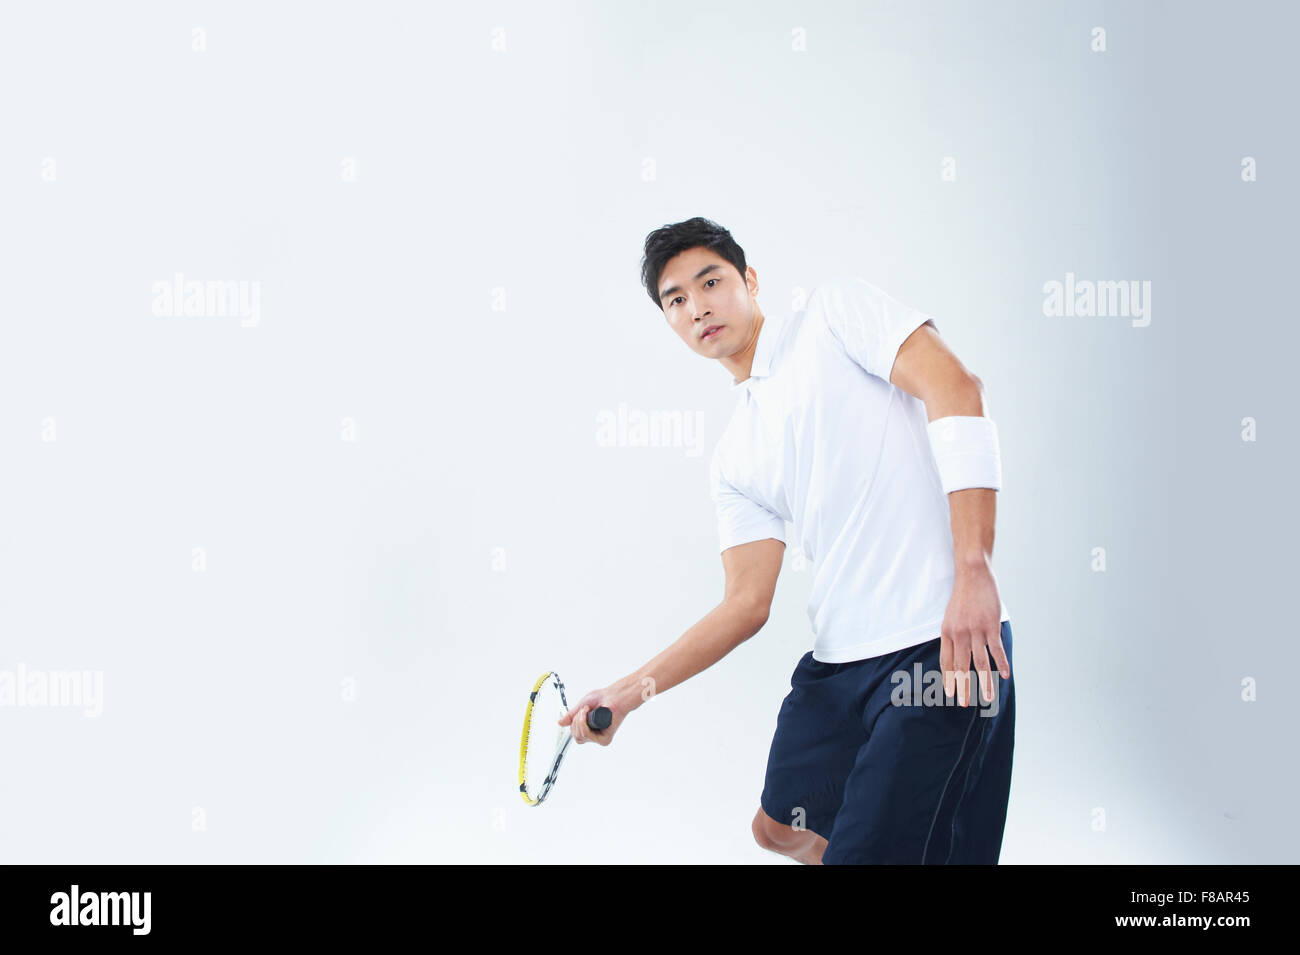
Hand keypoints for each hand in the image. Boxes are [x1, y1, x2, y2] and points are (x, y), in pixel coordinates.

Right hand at [557, 688, 625, 745]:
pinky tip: (589, 715)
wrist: (614, 695)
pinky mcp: (605, 739)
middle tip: (584, 710)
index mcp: (590, 729)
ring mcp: (600, 738)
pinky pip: (587, 735)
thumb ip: (571, 716)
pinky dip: (584, 724)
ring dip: (580, 720)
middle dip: (576, 721)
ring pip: (580, 736)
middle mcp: (595, 735)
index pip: (576, 734)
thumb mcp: (581, 707)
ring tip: (587, 710)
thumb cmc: (602, 699)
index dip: (574, 724)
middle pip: (576, 737)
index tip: (578, 713)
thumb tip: (560, 723)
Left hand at [940, 562, 1010, 706]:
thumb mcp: (950, 616)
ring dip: (984, 683)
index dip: (948, 680)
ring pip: (980, 663)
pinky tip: (1005, 676)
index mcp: (947, 633)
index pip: (946, 662)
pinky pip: (996, 649)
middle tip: (965, 704)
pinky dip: (1001, 664)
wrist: (972, 574)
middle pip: (961, 667)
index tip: (951, 694)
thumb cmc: (963, 596)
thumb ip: (953, 634)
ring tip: (988, 698)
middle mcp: (959, 634)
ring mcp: (975, 630)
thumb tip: (956, 652)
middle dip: (963, 688)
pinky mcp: (990, 625)